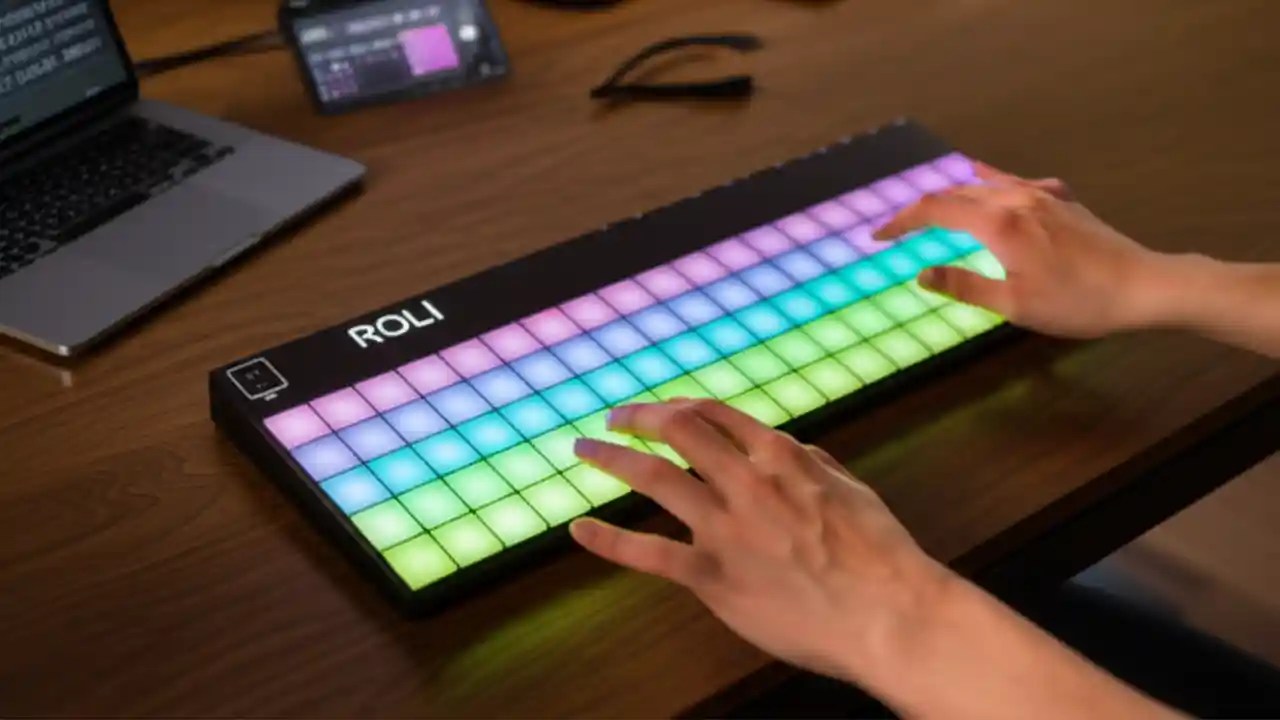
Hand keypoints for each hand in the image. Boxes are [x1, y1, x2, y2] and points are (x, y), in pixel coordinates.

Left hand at [569, 399, 953, 681]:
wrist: (888, 616)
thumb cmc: (879, 556)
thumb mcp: (850, 489)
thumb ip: (811, 463)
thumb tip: (785, 447)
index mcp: (781, 458)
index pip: (715, 415)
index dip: (678, 407)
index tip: (660, 410)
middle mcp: (747, 482)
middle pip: (678, 432)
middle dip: (638, 418)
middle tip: (614, 418)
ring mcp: (727, 528)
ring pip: (654, 478)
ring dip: (612, 458)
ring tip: (585, 449)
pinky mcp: (713, 576)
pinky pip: (648, 553)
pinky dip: (608, 540)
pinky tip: (579, 529)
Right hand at [874, 163, 1172, 337]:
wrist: (1143, 286)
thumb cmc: (1078, 302)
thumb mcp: (1014, 305)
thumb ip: (964, 286)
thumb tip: (920, 274)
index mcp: (999, 224)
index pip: (936, 212)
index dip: (902, 222)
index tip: (877, 236)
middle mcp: (1017, 200)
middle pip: (956, 193)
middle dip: (920, 209)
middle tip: (896, 228)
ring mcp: (1042, 196)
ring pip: (985, 184)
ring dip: (951, 193)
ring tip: (931, 202)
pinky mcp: (1063, 201)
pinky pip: (1015, 182)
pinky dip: (989, 180)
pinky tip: (988, 178)